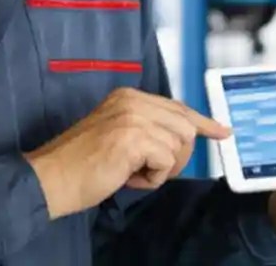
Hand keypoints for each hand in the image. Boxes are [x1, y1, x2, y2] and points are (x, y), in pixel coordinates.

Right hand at [24, 88, 231, 219]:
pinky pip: (166, 162)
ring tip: (132, 172)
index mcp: (128, 96)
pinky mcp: (133, 138)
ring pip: (179, 145)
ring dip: (162, 169)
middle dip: (177, 156)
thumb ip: (147, 128)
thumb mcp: (118, 135)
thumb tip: (187, 135)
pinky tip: (128, 178)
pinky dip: (153, 178)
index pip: (177, 107)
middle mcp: (132, 101)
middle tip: (151, 171)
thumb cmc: (82, 163)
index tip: (223, 131)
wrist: (52, 177)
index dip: (203, 122)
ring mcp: (133, 117)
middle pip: (185, 126)